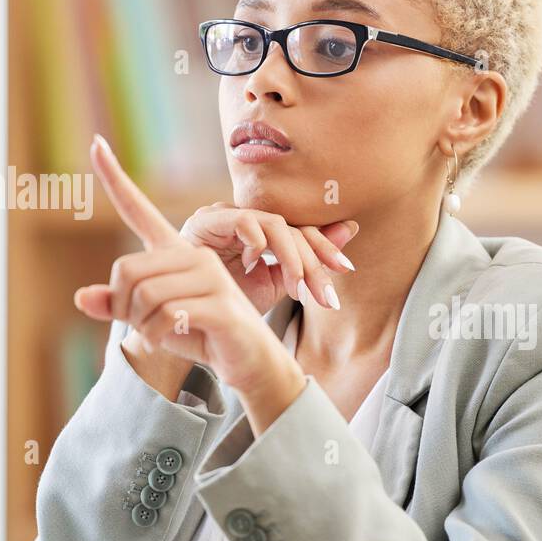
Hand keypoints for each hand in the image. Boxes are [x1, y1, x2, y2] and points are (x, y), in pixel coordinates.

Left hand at [72, 135, 298, 394]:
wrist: (248, 360)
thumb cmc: (202, 334)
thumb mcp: (153, 319)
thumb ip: (120, 307)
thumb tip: (80, 298)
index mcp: (177, 251)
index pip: (139, 209)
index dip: (115, 178)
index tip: (96, 144)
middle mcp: (196, 255)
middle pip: (128, 271)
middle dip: (125, 308)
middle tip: (145, 326)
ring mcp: (212, 277)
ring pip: (145, 296)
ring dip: (144, 325)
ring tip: (163, 334)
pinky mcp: (221, 304)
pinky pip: (168, 315)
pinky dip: (160, 334)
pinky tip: (175, 338)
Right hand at [179, 202, 356, 315]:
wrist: (190, 323)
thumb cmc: (229, 301)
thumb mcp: (276, 284)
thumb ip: (308, 261)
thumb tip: (351, 227)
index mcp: (264, 232)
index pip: (302, 232)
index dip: (325, 248)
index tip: (345, 269)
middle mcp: (247, 219)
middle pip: (292, 228)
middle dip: (312, 261)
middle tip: (324, 293)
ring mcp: (226, 217)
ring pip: (273, 224)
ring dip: (291, 256)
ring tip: (298, 286)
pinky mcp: (206, 221)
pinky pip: (241, 220)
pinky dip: (256, 240)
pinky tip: (258, 264)